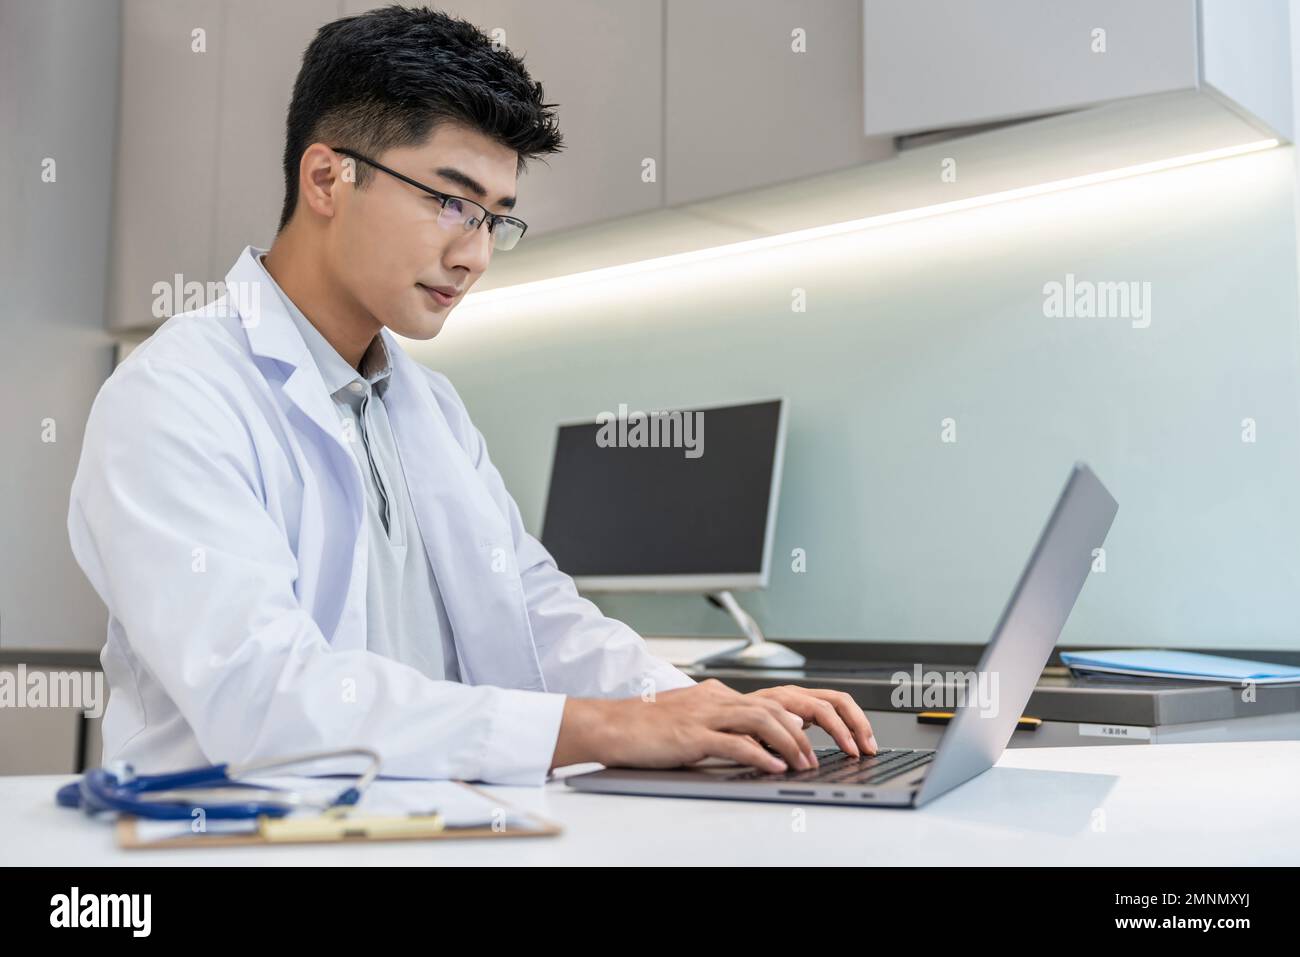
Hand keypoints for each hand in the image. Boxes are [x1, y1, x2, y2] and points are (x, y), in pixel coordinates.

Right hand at [552, 679, 872, 773]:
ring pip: (764, 719)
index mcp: (725, 694)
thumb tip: (769, 736)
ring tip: (811, 763)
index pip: (784, 698)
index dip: (820, 714)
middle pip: (784, 704)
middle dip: (821, 726)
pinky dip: (760, 755)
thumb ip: (731, 725)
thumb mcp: (697, 722)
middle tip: (845, 748)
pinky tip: (776, 767)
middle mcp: (721, 698)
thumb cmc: (649, 729)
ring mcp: (707, 713)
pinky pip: (735, 742)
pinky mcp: (692, 734)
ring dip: (794, 743)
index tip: (844, 735)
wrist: (610, 726)